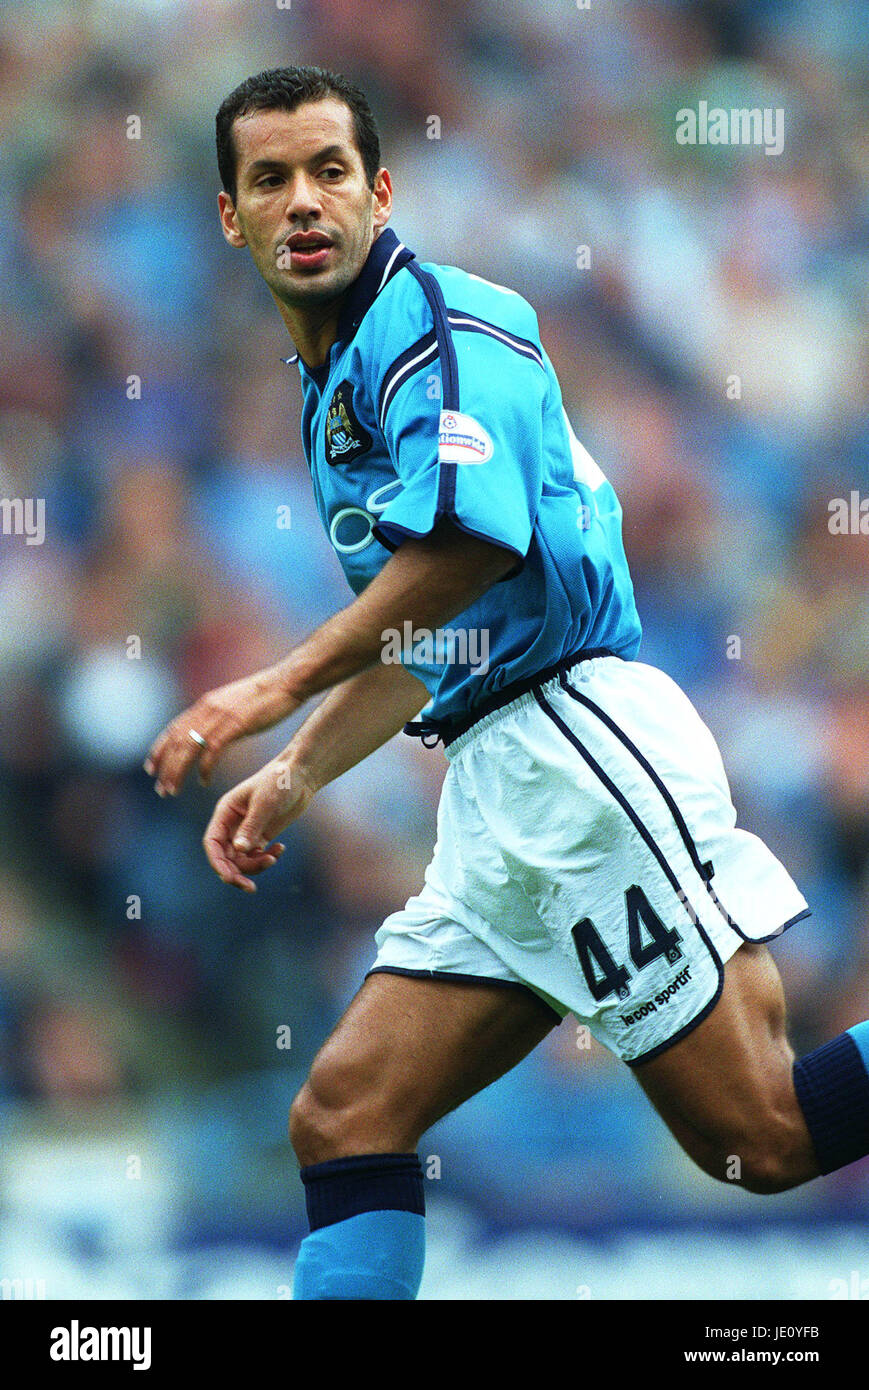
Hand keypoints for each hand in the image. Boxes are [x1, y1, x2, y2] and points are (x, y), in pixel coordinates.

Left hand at [144, 668, 299, 796]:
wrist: (287, 682)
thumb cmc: (267, 694)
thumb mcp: (235, 702)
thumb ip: (221, 713)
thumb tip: (214, 726)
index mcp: (206, 703)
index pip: (174, 729)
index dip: (160, 749)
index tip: (151, 767)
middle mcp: (207, 709)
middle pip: (176, 742)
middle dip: (165, 767)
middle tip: (160, 789)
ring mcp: (220, 717)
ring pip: (187, 749)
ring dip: (177, 772)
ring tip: (173, 790)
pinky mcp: (234, 725)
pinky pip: (211, 752)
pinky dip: (204, 769)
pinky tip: (203, 782)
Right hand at [203, 757, 317, 891]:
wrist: (301, 774)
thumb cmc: (280, 781)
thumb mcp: (265, 803)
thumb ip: (252, 826)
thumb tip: (239, 850)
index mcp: (225, 813)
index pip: (212, 842)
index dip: (217, 862)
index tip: (229, 878)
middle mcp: (232, 824)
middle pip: (226, 857)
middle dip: (237, 872)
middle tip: (250, 887)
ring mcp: (247, 831)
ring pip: (242, 860)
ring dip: (256, 865)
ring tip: (274, 857)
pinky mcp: (262, 835)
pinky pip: (258, 856)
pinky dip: (268, 858)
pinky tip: (281, 849)